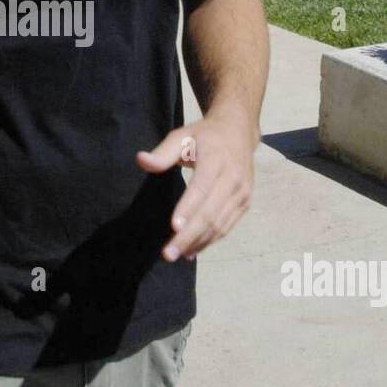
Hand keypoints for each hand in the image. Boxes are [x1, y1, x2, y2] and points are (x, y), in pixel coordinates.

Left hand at [136, 113, 254, 260]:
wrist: (238, 132)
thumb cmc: (205, 136)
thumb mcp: (182, 135)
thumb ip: (162, 152)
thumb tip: (141, 161)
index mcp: (217, 160)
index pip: (202, 188)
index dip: (188, 209)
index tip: (174, 227)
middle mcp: (233, 178)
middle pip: (210, 213)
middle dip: (189, 236)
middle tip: (168, 254)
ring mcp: (242, 193)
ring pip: (219, 224)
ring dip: (198, 242)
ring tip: (176, 255)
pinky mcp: (245, 203)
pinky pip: (227, 226)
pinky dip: (210, 241)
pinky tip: (192, 250)